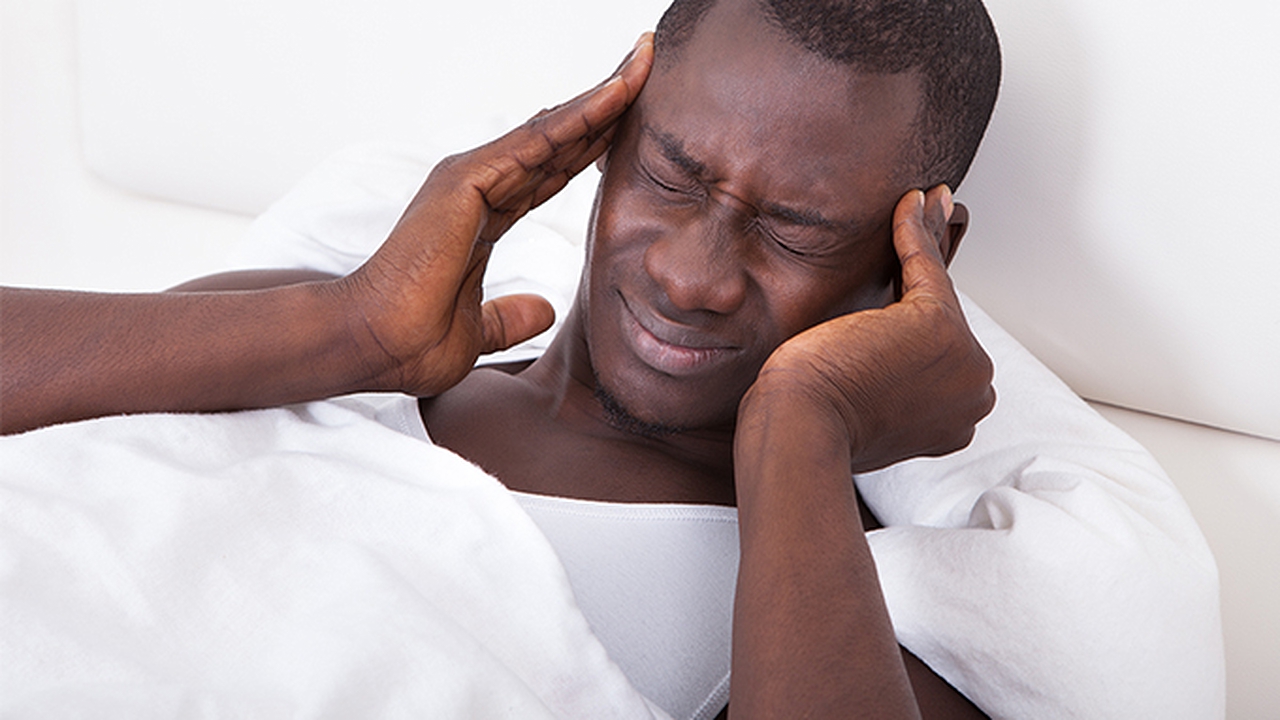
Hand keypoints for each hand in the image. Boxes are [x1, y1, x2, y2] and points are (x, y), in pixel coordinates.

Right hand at [338, 33, 653, 396]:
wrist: (374, 349)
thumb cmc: (410, 343)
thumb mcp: (478, 331)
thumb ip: (510, 316)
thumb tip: (543, 311)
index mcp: (483, 218)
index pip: (552, 172)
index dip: (593, 146)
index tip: (634, 123)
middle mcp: (477, 189)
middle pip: (557, 140)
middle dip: (604, 105)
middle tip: (647, 65)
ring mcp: (470, 180)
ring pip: (551, 130)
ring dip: (600, 97)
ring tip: (643, 62)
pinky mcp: (465, 181)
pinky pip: (535, 142)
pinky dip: (577, 116)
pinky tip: (614, 95)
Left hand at [744, 184, 994, 472]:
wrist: (802, 426)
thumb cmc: (815, 423)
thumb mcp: (862, 405)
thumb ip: (887, 388)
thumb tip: (880, 356)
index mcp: (954, 421)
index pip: (941, 353)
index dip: (925, 311)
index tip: (921, 280)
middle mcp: (971, 394)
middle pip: (946, 318)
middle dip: (930, 270)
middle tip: (928, 218)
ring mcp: (962, 360)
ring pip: (936, 288)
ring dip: (928, 239)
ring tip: (924, 203)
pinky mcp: (938, 325)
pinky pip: (925, 265)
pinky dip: (915, 230)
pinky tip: (911, 202)